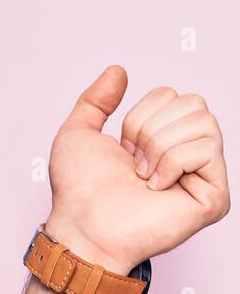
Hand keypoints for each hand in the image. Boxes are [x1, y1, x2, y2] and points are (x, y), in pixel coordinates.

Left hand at [44, 65, 228, 273]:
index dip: (139, 116)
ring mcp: (205, 177)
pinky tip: (156, 187)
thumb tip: (118, 70)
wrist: (83, 223)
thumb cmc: (78, 188)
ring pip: (204, 122)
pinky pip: (207, 149)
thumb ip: (97, 99)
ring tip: (144, 176)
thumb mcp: (78, 131)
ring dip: (158, 145)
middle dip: (150, 127)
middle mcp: (189, 156)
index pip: (172, 95)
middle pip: (193, 102)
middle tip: (134, 162)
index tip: (123, 149)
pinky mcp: (215, 197)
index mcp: (164, 140)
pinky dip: (171, 163)